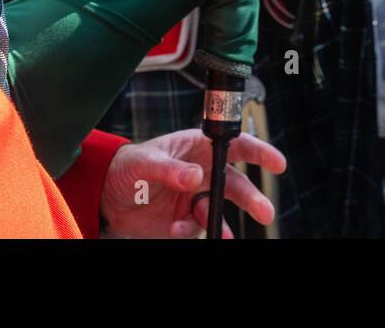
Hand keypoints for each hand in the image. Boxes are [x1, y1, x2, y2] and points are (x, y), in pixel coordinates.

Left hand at [100, 129, 286, 238]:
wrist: (107, 196)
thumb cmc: (128, 166)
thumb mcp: (145, 160)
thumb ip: (170, 169)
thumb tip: (194, 176)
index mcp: (198, 147)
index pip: (235, 146)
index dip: (259, 152)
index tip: (277, 163)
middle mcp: (203, 172)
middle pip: (236, 184)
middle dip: (252, 198)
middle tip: (265, 211)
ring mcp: (195, 197)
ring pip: (220, 210)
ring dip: (225, 224)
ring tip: (226, 237)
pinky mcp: (185, 220)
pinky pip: (199, 227)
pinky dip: (192, 230)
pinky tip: (178, 229)